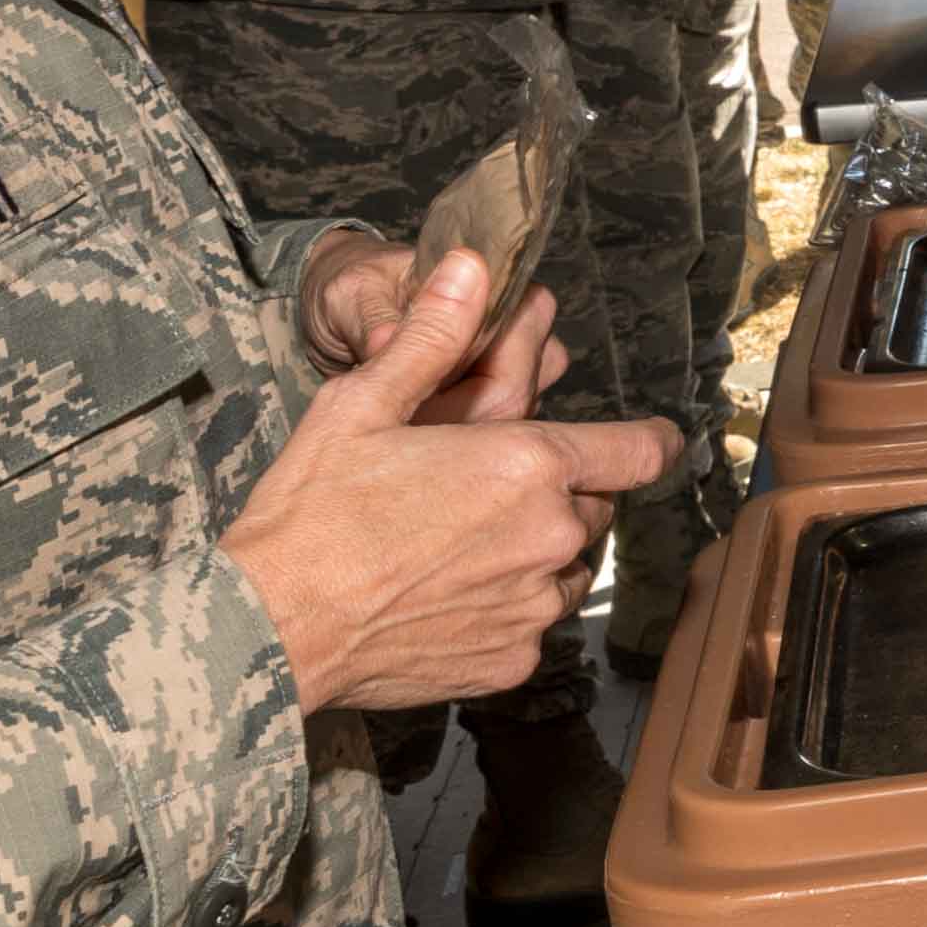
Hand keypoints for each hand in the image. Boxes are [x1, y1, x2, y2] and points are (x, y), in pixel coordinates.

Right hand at [224, 250, 682, 712]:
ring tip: (467, 545)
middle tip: (493, 492)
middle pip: (594, 508)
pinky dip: (508, 609)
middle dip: (562, 494)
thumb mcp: (363, 404)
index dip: (652, 442)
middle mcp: (548, 537)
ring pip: (569, 570)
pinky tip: (449, 596)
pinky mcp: (510, 660)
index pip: (637, 451)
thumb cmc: (311, 511)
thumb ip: (433, 335)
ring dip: (540, 554)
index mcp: (527, 465)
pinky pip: (533, 625)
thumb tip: (474, 266)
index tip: (655, 440)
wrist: (271, 626)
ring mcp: (532, 606)